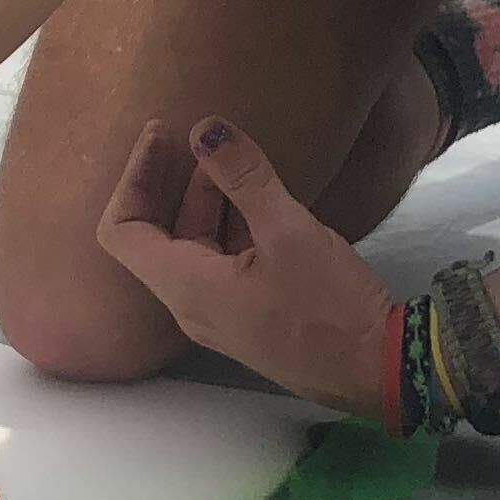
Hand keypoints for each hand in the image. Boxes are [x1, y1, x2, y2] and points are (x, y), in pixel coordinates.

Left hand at [95, 117, 399, 424]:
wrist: (378, 370)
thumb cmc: (330, 307)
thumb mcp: (289, 231)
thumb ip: (244, 177)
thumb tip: (204, 129)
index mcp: (186, 288)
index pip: (121, 231)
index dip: (133, 178)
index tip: (161, 137)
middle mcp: (191, 305)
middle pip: (156, 236)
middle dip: (171, 182)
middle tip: (194, 136)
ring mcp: (220, 314)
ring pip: (193, 247)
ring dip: (205, 200)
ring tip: (232, 156)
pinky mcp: (249, 315)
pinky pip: (221, 262)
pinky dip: (228, 224)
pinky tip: (257, 196)